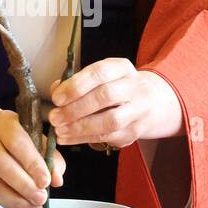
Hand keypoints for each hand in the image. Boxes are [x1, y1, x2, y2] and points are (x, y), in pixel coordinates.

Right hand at [0, 98, 65, 207]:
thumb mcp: (35, 139)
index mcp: (3, 121)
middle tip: (40, 199)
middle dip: (22, 185)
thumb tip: (57, 180)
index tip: (46, 182)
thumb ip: (50, 157)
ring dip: (13, 199)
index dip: (31, 163)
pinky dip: (6, 204)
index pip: (16, 141)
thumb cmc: (15, 138)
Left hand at [48, 58, 182, 146]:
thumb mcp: (101, 77)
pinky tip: (68, 138)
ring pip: (110, 121)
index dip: (76, 86)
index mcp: (123, 68)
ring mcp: (139, 111)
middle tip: (55, 117)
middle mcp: (136, 87)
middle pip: (106, 96)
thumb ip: (78, 81)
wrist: (152, 103)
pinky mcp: (135, 131)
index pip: (100, 73)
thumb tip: (57, 90)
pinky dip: (83, 139)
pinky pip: (108, 137)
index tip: (56, 98)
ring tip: (60, 130)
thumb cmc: (117, 87)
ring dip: (80, 127)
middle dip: (76, 108)